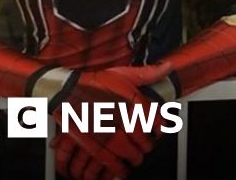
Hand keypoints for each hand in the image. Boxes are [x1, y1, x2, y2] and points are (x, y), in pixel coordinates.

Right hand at [49, 63, 172, 176]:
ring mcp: (107, 131)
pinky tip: (121, 170)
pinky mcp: (91, 142)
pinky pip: (109, 160)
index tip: (159, 132)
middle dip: (147, 146)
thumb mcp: (123, 74)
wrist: (67, 89)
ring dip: (135, 158)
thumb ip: (148, 73)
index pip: (155, 120)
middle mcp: (122, 117)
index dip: (160, 129)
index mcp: (132, 101)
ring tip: (136, 159)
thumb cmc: (94, 82)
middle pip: (143, 139)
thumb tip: (168, 66)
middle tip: (147, 148)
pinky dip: (117, 167)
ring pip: (128, 152)